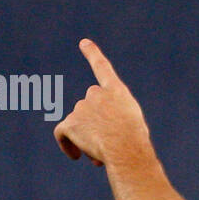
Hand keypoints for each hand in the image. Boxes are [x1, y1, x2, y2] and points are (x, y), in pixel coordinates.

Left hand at [54, 39, 149, 166]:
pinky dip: (67, 145)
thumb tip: (95, 136)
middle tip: (105, 145)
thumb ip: (114, 120)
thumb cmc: (135, 141)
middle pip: (90, 110)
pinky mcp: (70, 123)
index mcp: (116, 91)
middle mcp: (96, 93)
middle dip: (94, 125)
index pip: (102, 68)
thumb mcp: (133, 125)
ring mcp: (81, 107)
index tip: (84, 43)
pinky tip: (76, 156)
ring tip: (101, 155)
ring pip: (79, 125)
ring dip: (87, 139)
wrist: (125, 149)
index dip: (93, 54)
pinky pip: (62, 134)